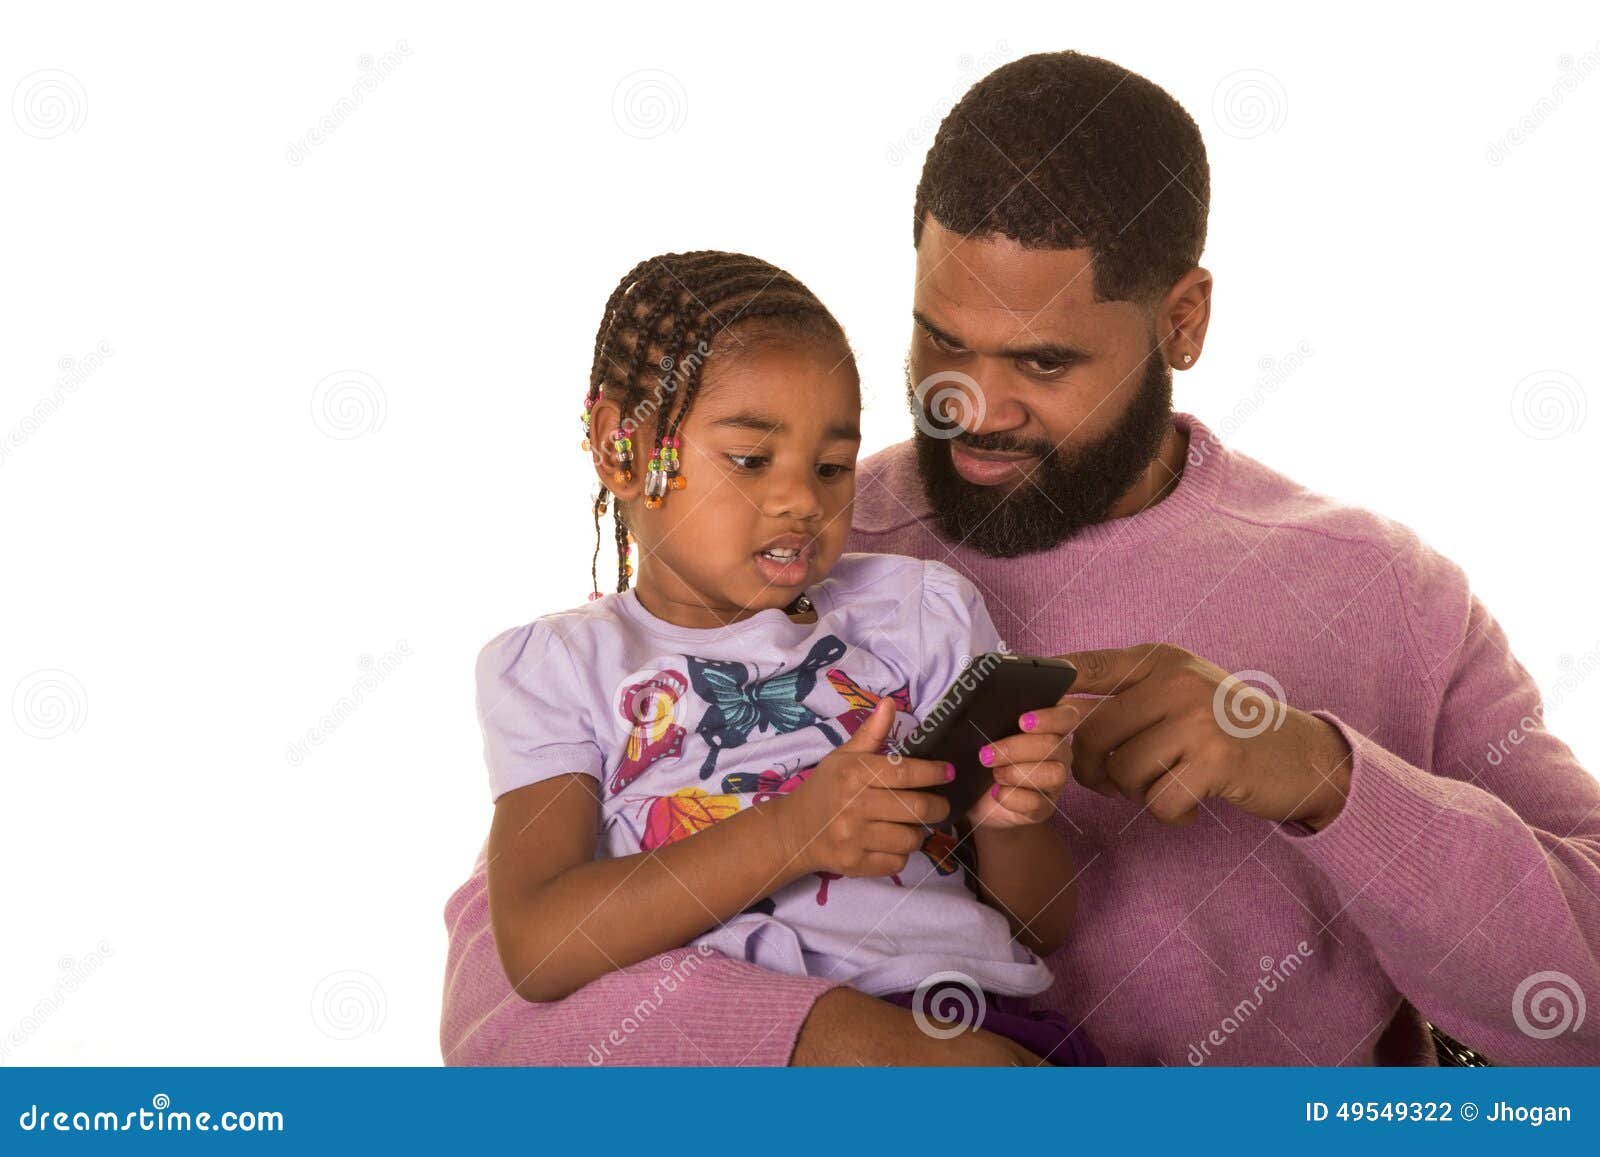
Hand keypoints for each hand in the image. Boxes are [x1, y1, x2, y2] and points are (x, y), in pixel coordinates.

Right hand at [771, 699, 951, 875]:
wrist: (794, 830)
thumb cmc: (825, 788)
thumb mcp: (843, 757)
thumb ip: (871, 733)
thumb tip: (889, 703)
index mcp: (853, 773)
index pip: (905, 772)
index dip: (933, 772)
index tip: (949, 772)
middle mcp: (853, 805)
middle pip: (916, 808)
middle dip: (937, 806)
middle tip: (941, 804)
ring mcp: (854, 838)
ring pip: (911, 838)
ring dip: (918, 832)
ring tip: (910, 823)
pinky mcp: (855, 864)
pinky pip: (898, 862)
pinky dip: (901, 853)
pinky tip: (891, 841)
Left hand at [963, 710, 1071, 830]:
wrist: (980, 799)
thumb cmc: (989, 758)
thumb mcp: (990, 737)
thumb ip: (998, 724)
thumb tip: (987, 718)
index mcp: (1051, 729)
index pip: (1067, 716)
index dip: (1050, 717)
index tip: (1023, 721)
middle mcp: (1059, 753)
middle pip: (1053, 745)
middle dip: (1015, 748)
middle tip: (986, 755)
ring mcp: (1055, 782)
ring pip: (1053, 774)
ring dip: (1016, 773)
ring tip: (994, 774)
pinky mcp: (1045, 807)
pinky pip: (1036, 802)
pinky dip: (1011, 797)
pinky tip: (997, 793)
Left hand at [1049, 644, 1353, 829]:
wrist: (1304, 757)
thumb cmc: (1228, 729)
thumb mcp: (1180, 694)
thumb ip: (1126, 697)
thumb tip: (1052, 715)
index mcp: (1160, 659)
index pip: (1085, 667)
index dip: (1045, 693)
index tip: (1017, 717)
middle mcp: (1176, 680)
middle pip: (1091, 733)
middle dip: (1091, 769)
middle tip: (1111, 782)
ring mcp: (1198, 718)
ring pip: (1122, 771)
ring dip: (1136, 793)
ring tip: (1165, 786)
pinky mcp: (1216, 760)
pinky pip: (1158, 800)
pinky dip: (1168, 813)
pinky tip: (1189, 806)